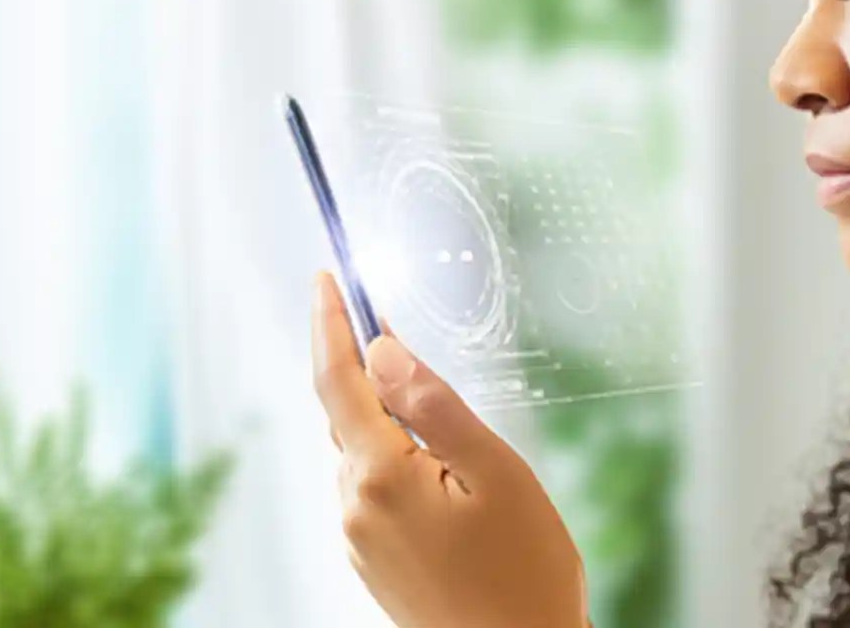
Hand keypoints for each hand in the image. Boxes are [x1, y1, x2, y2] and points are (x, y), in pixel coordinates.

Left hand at [311, 272, 589, 627]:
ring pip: (363, 454)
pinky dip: (396, 462)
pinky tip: (444, 478)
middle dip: (369, 371)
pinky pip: (374, 490)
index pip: (339, 381)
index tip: (325, 279)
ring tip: (446, 424)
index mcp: (381, 478)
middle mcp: (356, 509)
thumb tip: (383, 349)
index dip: (329, 324)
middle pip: (349, 415)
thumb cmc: (524, 572)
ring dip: (390, 422)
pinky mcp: (375, 562)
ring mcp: (361, 540)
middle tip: (395, 325)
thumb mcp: (497, 473)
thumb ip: (435, 406)